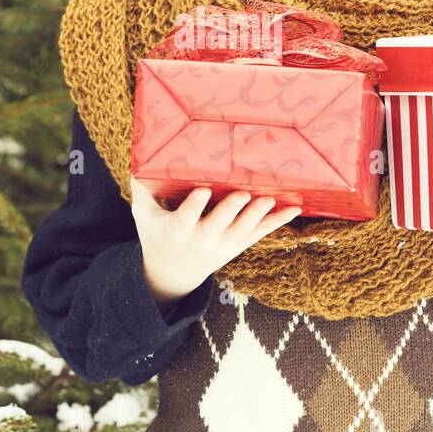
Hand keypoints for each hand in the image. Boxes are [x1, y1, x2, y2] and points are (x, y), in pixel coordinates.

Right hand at [129, 176, 302, 310]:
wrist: (173, 273)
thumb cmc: (157, 234)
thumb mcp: (143, 216)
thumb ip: (141, 190)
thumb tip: (139, 158)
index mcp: (177, 230)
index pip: (185, 217)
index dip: (194, 205)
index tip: (203, 190)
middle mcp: (201, 240)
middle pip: (218, 225)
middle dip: (231, 210)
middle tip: (244, 193)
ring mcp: (223, 245)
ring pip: (242, 231)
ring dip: (257, 216)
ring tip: (270, 199)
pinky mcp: (238, 245)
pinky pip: (260, 233)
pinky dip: (277, 222)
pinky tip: (294, 209)